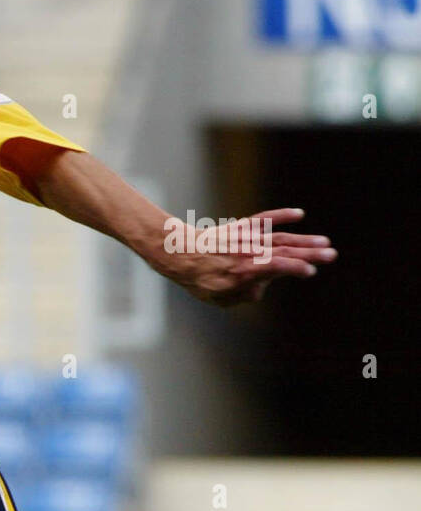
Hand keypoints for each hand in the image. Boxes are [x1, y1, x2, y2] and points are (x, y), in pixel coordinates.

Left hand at [165, 208, 336, 307]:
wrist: (179, 252)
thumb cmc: (199, 278)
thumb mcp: (220, 297)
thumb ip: (246, 294)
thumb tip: (262, 286)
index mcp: (245, 270)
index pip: (275, 267)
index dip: (294, 268)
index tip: (310, 271)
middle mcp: (249, 252)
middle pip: (284, 251)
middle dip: (309, 253)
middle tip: (331, 254)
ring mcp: (247, 238)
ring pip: (279, 237)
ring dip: (303, 239)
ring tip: (324, 242)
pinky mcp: (242, 227)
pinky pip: (263, 219)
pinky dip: (280, 216)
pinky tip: (298, 214)